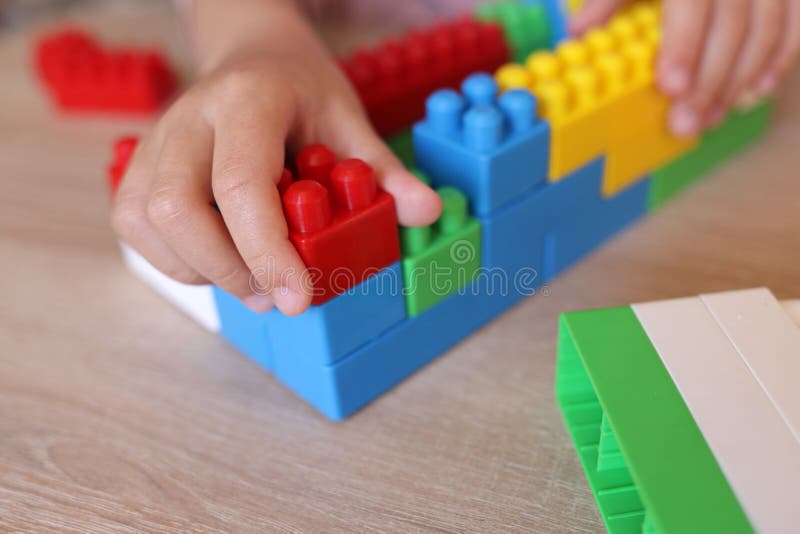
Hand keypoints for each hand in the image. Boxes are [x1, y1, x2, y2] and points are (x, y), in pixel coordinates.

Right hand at [112, 17, 440, 316]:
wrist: (253, 57)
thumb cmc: (301, 91)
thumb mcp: (350, 120)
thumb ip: (382, 171)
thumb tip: (424, 214)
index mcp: (248, 101)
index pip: (242, 183)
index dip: (267, 251)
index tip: (297, 298)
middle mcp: (191, 117)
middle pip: (175, 208)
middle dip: (226, 268)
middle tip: (275, 294)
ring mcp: (157, 139)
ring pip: (144, 221)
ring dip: (198, 269)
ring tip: (250, 278)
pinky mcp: (139, 164)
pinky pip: (134, 224)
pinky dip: (174, 260)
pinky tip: (218, 260)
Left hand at [571, 0, 799, 135]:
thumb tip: (580, 32)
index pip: (692, 2)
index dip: (683, 45)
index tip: (670, 87)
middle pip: (732, 23)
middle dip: (709, 80)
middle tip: (686, 123)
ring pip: (767, 27)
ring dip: (739, 80)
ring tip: (710, 117)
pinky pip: (797, 21)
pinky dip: (781, 57)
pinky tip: (758, 91)